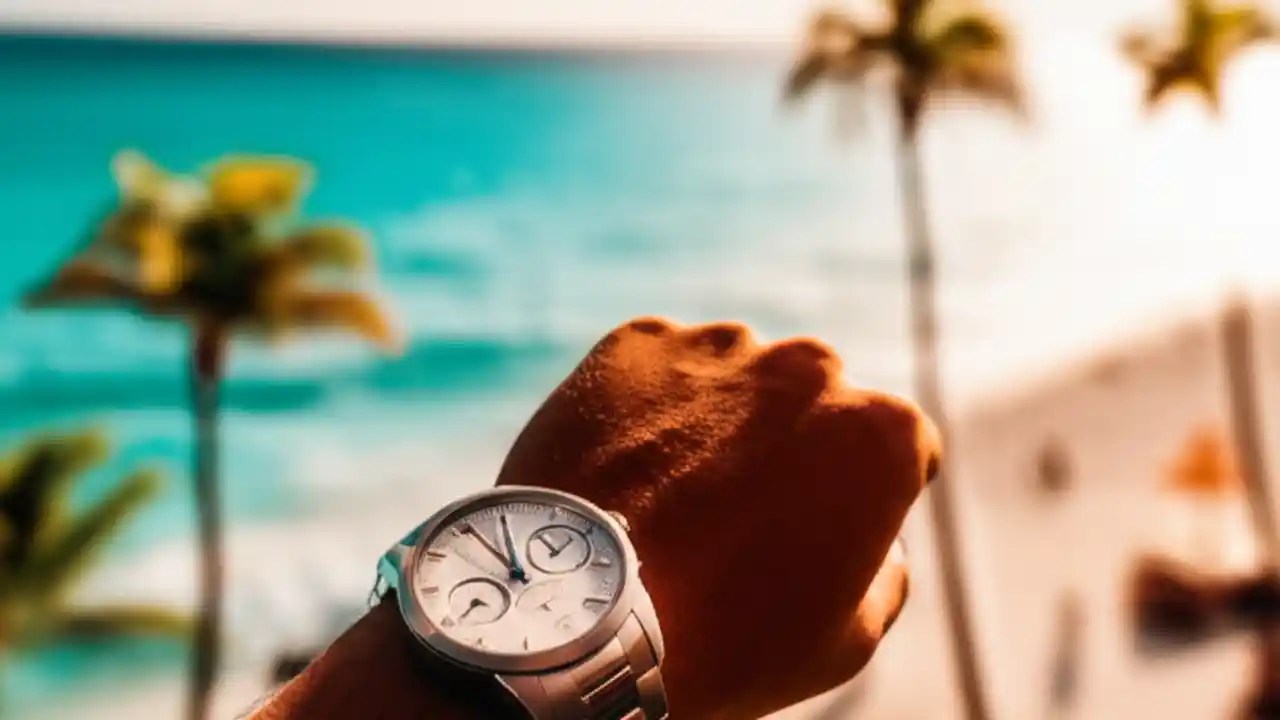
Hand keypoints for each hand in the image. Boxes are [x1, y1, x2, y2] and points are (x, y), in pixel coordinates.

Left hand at [496, 317, 938, 718]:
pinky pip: (657, 368)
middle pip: (815, 401)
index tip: (820, 527)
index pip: (898, 449)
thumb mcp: (846, 638)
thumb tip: (879, 540)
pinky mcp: (637, 343)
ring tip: (671, 494)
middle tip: (740, 512)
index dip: (861, 493)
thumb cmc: (726, 639)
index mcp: (881, 432)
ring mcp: (719, 346)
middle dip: (791, 444)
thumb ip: (885, 570)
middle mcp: (811, 367)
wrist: (583, 612)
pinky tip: (625, 467)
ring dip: (719, 418)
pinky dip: (647, 404)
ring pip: (735, 377)